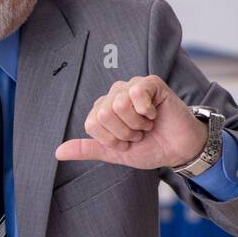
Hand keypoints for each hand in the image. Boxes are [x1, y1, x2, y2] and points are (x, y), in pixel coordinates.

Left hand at [54, 75, 207, 170]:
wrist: (179, 150)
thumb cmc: (150, 147)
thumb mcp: (115, 153)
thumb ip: (88, 149)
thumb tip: (58, 152)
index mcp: (103, 110)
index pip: (92, 124)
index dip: (111, 139)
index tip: (126, 142)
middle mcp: (114, 95)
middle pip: (103, 114)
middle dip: (124, 132)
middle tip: (139, 133)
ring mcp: (132, 86)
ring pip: (118, 104)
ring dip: (137, 123)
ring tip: (147, 124)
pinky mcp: (150, 83)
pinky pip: (136, 93)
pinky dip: (147, 111)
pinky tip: (155, 113)